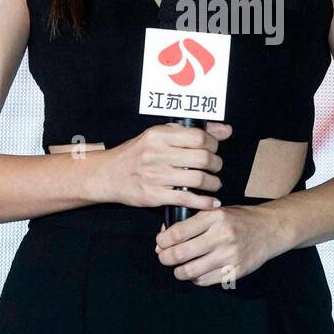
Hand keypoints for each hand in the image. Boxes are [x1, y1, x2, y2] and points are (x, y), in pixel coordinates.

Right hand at [102, 120, 231, 208]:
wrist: (108, 174)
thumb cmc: (138, 153)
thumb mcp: (160, 135)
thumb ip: (192, 131)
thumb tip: (226, 130)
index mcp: (159, 135)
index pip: (199, 137)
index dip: (213, 144)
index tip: (214, 149)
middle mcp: (157, 154)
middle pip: (202, 159)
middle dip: (217, 164)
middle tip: (216, 167)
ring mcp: (155, 176)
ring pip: (198, 180)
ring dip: (213, 183)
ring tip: (214, 184)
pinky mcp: (154, 195)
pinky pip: (187, 199)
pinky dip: (204, 202)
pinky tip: (211, 202)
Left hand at [155, 202, 283, 285]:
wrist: (271, 229)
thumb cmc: (239, 219)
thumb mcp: (216, 212)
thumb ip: (192, 222)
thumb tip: (164, 239)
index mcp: (215, 217)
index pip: (178, 232)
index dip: (163, 241)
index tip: (160, 243)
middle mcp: (222, 236)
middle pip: (180, 254)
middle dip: (165, 258)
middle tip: (164, 258)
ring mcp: (230, 255)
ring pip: (190, 272)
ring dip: (179, 272)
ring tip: (178, 268)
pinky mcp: (236, 271)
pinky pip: (205, 281)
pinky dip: (196, 279)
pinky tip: (197, 273)